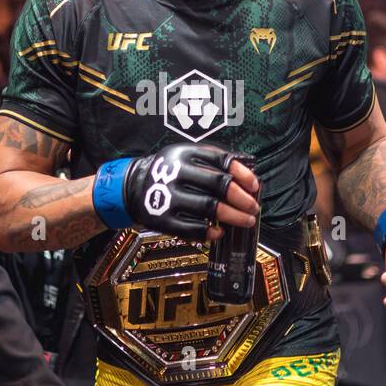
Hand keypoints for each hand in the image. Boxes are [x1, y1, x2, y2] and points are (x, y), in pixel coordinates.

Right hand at [97, 143, 259, 241]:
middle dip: (241, 198)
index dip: (243, 174)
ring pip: (209, 208)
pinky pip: (190, 228)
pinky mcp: (161, 219)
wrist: (130, 186)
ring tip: (245, 221)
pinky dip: (209, 232)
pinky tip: (220, 232)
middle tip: (253, 207)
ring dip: (232, 216)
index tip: (254, 186)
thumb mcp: (185, 155)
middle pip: (218, 185)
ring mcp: (168, 196)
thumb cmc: (167, 170)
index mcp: (185, 153)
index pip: (222, 161)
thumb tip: (248, 171)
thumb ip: (213, 159)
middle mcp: (176, 172)